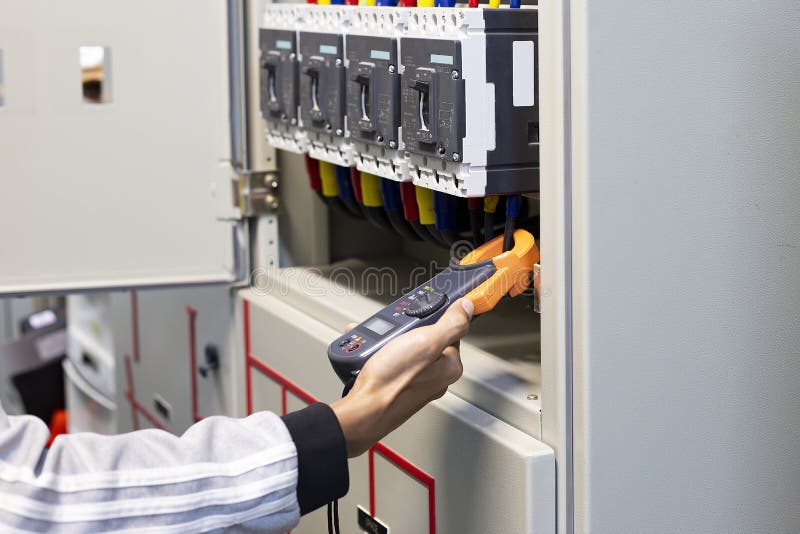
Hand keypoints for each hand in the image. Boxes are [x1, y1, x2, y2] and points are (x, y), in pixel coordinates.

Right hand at [331, 298, 472, 456]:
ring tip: (375, 341)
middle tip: (392, 332)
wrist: (363, 410)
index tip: (418, 317)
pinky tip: (367, 352)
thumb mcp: (426, 342)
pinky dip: (375, 351)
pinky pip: (387, 360)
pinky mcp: (394, 385)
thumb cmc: (393, 382)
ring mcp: (413, 381)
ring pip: (402, 347)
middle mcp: (434, 376)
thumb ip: (451, 323)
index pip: (450, 331)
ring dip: (385, 339)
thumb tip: (468, 307)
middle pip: (423, 338)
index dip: (433, 319)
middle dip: (403, 330)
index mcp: (450, 366)